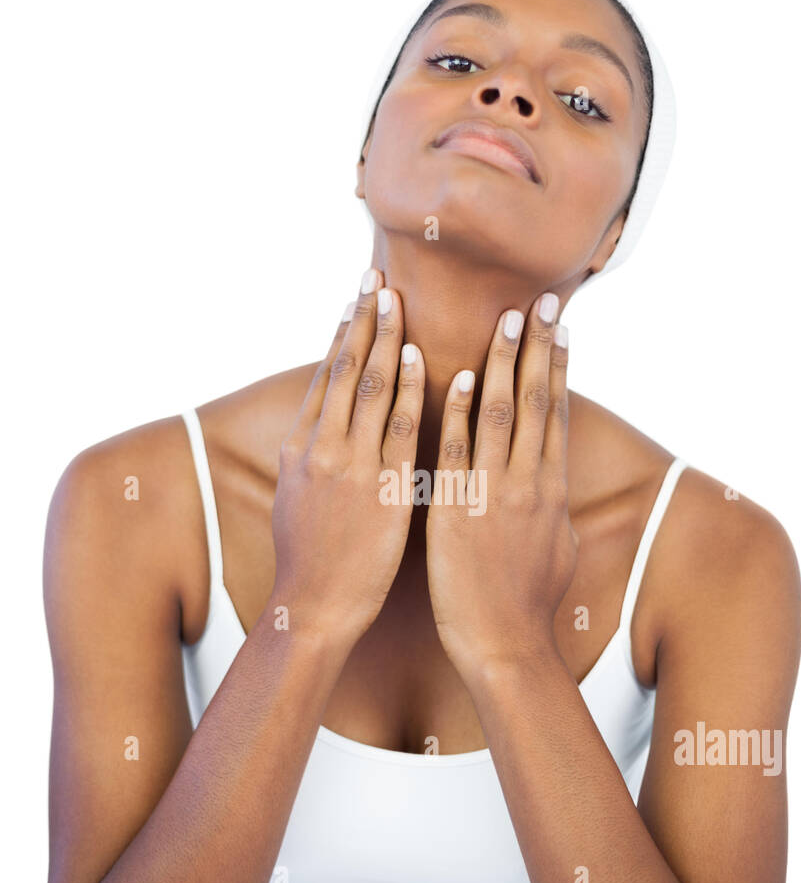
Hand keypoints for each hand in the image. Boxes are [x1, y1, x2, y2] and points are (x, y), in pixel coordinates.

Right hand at [270, 270, 424, 650]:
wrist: (315, 607)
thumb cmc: (311, 560)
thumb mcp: (296, 498)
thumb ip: (311, 457)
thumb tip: (320, 428)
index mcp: (301, 447)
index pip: (326, 376)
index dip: (342, 332)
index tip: (355, 297)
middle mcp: (322, 447)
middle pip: (346, 369)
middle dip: (362, 318)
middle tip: (376, 275)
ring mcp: (351, 465)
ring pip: (371, 387)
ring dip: (387, 338)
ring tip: (399, 297)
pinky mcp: (382, 488)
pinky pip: (401, 429)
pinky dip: (412, 390)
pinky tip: (422, 357)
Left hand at [425, 293, 576, 678]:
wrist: (504, 645)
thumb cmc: (527, 605)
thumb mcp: (557, 550)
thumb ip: (554, 512)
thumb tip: (556, 491)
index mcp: (551, 490)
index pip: (554, 414)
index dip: (557, 367)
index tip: (559, 329)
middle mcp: (529, 483)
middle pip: (534, 401)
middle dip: (537, 347)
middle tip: (539, 301)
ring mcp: (495, 494)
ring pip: (500, 415)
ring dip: (502, 362)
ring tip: (507, 318)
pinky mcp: (459, 510)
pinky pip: (457, 451)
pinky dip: (457, 411)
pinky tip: (455, 374)